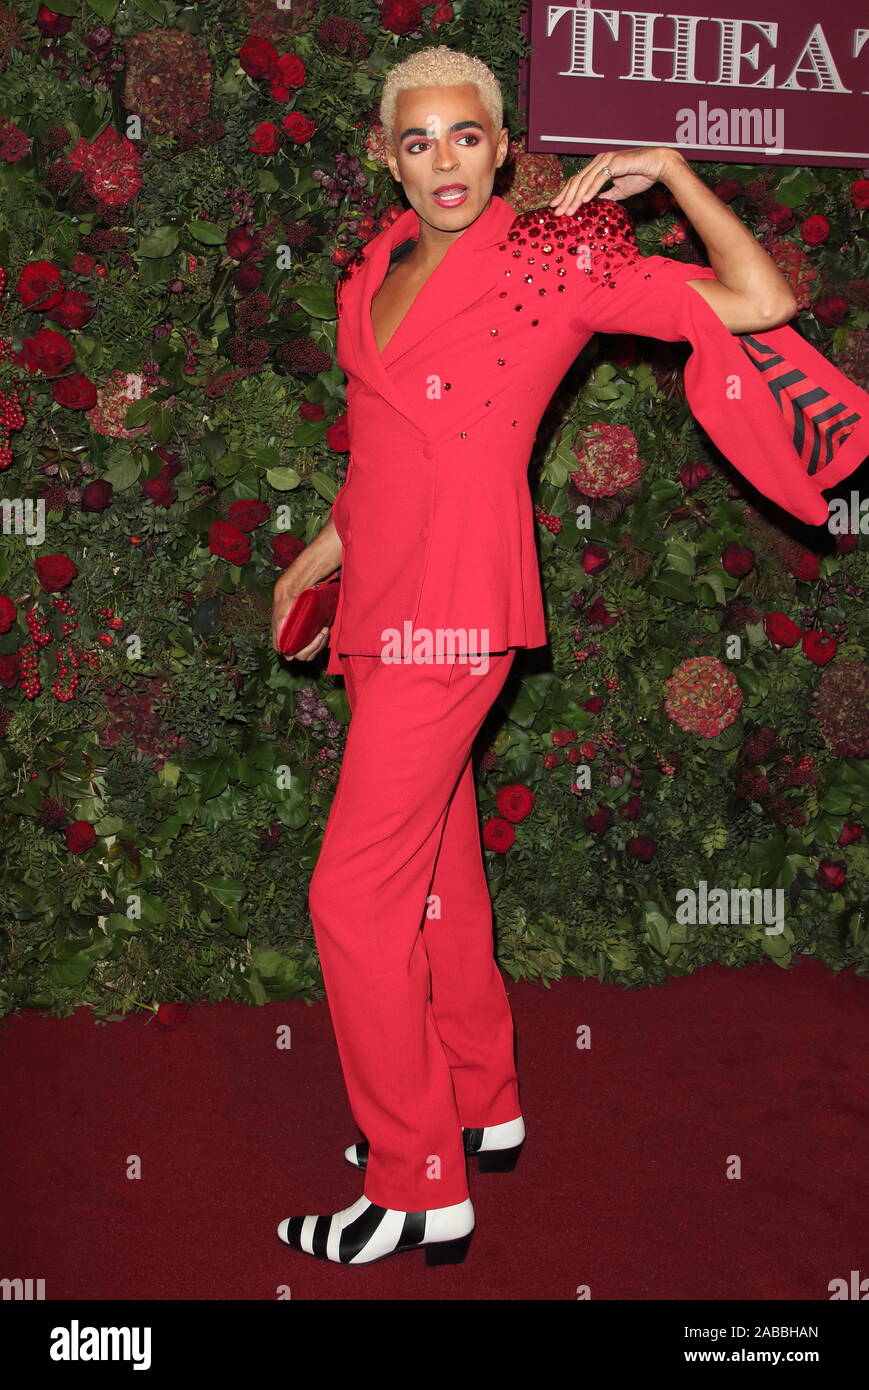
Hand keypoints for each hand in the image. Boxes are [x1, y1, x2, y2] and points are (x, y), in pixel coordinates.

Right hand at [271, 581, 330, 660]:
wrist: (289, 593)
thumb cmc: (284, 605)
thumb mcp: (281, 620)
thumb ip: (280, 638)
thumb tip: (288, 657)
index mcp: (282, 644)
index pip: (298, 655)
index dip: (309, 649)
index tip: (316, 636)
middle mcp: (290, 645)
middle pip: (307, 656)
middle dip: (317, 645)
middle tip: (323, 632)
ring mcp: (299, 641)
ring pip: (312, 652)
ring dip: (321, 643)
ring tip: (324, 629)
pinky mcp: (306, 636)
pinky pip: (315, 644)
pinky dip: (321, 639)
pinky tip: (324, 629)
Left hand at [547, 146, 682, 216]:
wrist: (658, 165)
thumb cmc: (642, 175)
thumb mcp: (620, 190)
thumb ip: (607, 195)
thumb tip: (596, 203)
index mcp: (599, 166)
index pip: (578, 181)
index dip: (567, 194)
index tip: (558, 206)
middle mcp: (600, 161)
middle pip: (577, 181)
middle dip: (565, 198)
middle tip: (556, 212)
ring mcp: (606, 160)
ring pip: (586, 181)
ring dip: (575, 197)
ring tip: (568, 211)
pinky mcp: (615, 163)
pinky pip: (599, 178)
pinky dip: (590, 190)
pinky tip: (583, 201)